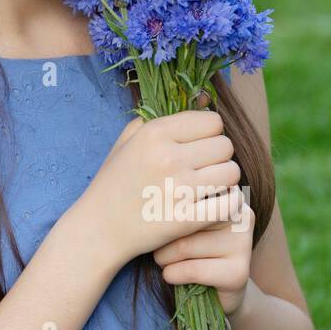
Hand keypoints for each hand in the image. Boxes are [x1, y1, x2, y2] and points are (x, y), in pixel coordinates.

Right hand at [72, 109, 241, 272]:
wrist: (98, 228)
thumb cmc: (114, 182)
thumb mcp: (127, 142)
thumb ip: (157, 119)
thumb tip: (203, 100)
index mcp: (154, 133)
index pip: (213, 122)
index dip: (209, 134)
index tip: (197, 148)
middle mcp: (168, 157)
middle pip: (225, 146)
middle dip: (218, 157)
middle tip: (202, 170)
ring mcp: (179, 189)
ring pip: (232, 172)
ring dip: (224, 180)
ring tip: (207, 188)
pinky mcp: (187, 219)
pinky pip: (230, 202)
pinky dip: (228, 204)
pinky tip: (214, 206)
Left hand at [152, 197, 255, 315]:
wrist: (210, 290)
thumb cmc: (186, 245)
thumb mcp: (180, 215)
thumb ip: (173, 198)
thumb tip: (150, 189)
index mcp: (226, 190)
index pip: (184, 189)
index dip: (161, 208)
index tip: (151, 217)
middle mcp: (240, 212)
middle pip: (181, 217)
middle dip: (160, 237)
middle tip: (156, 246)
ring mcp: (243, 242)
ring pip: (183, 245)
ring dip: (162, 258)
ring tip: (163, 261)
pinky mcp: (239, 271)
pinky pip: (192, 269)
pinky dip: (172, 274)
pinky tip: (172, 275)